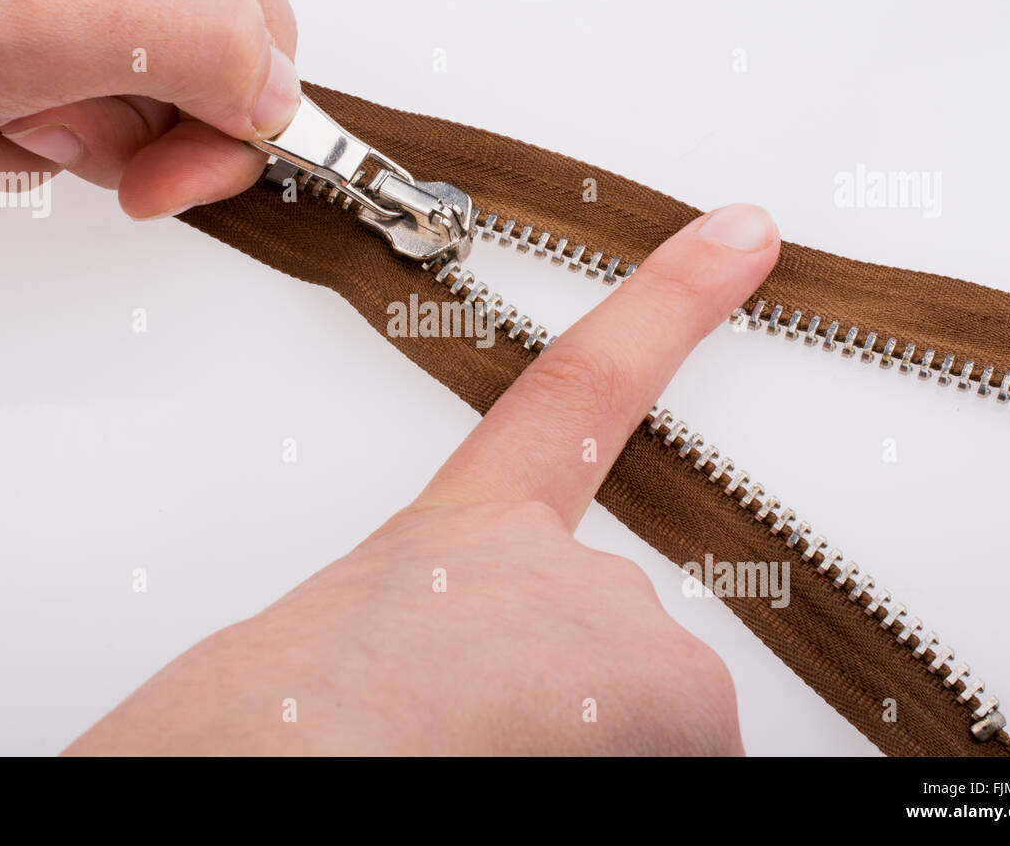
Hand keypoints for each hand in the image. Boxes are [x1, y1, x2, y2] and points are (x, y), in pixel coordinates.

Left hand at [0, 0, 298, 218]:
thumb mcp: (18, 25)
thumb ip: (185, 44)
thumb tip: (280, 90)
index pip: (251, 16)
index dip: (228, 118)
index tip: (164, 190)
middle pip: (192, 60)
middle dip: (116, 127)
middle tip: (31, 128)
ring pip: (122, 93)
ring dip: (51, 136)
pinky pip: (58, 98)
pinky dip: (5, 132)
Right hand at [66, 202, 780, 754]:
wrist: (279, 762)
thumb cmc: (273, 727)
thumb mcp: (343, 656)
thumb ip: (439, 629)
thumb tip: (481, 677)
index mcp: (466, 534)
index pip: (580, 390)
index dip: (667, 305)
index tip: (736, 240)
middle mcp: (567, 565)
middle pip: (612, 639)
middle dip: (559, 696)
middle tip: (470, 731)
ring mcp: (630, 624)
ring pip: (645, 718)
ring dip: (575, 745)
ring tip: (473, 754)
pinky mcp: (680, 696)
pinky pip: (682, 755)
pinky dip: (619, 768)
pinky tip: (523, 764)